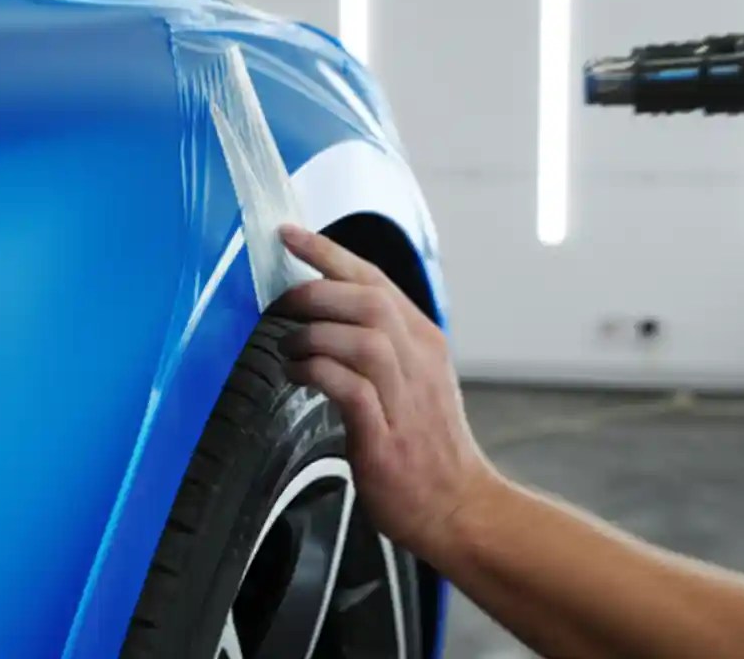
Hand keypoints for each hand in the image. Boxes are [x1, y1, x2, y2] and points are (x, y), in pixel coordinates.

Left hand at [274, 225, 499, 559]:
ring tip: (288, 347)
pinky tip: (298, 374)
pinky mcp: (387, 438)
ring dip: (315, 334)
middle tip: (281, 300)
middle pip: (370, 300)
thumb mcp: (411, 382)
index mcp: (424, 343)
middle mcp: (419, 364)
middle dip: (316, 290)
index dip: (328, 252)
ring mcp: (406, 400)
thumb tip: (324, 319)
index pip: (375, 280)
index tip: (290, 234)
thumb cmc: (427, 448)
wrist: (461, 508)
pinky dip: (319, 372)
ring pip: (364, 338)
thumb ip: (377, 347)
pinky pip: (352, 389)